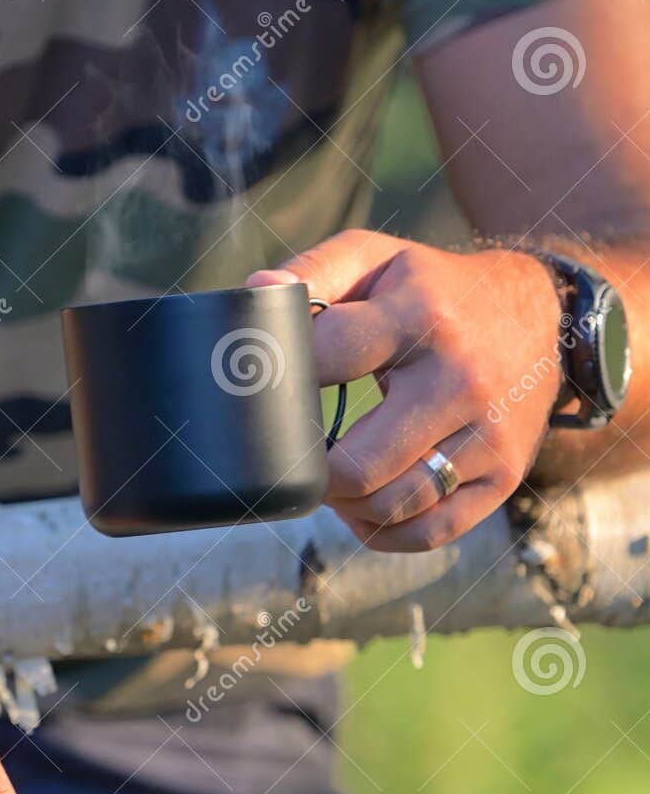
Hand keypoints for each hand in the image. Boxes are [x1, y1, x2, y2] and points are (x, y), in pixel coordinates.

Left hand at [249, 231, 563, 550]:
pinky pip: (429, 533)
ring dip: (343, 506)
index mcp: (422, 316)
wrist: (538, 316)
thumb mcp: (379, 260)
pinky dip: (382, 532)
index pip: (327, 358)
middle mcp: (461, 380)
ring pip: (391, 506)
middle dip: (311, 471)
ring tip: (330, 478)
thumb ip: (313, 273)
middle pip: (357, 466)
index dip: (283, 381)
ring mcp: (488, 435)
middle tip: (298, 455)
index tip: (271, 391)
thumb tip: (255, 292)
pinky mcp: (504, 476)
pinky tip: (363, 508)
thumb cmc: (434, 292)